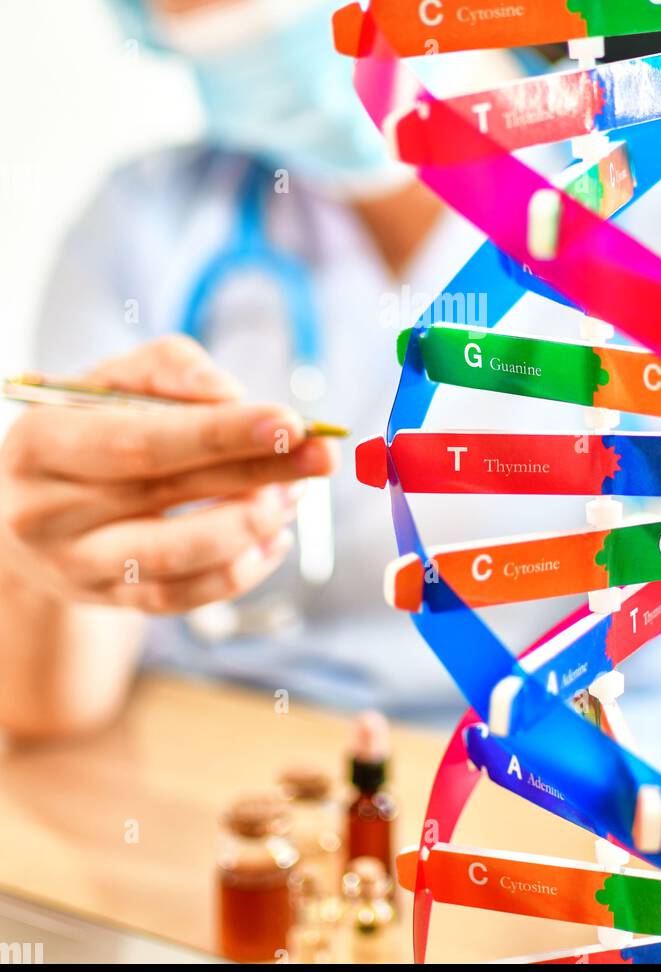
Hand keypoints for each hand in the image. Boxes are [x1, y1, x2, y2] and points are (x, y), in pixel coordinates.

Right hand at [0, 335, 337, 614]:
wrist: (26, 504)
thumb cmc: (86, 426)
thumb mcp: (111, 380)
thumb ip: (170, 370)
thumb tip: (233, 397)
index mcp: (43, 442)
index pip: (142, 440)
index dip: (221, 433)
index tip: (290, 422)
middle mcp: (48, 511)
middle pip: (167, 494)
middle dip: (256, 472)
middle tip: (321, 455)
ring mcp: (73, 565)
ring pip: (176, 560)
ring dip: (250, 526)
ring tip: (293, 494)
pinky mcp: (105, 601)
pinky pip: (182, 598)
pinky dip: (239, 571)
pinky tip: (275, 537)